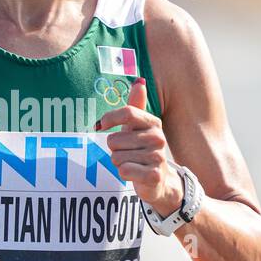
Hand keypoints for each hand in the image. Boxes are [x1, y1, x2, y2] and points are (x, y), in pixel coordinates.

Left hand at [97, 78, 182, 214]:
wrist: (159, 180)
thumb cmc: (142, 149)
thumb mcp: (138, 126)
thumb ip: (135, 105)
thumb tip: (139, 81)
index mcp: (154, 122)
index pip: (126, 113)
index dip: (109, 119)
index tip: (101, 125)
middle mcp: (158, 138)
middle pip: (115, 139)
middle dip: (113, 148)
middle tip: (126, 152)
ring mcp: (157, 157)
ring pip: (116, 157)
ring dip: (118, 162)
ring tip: (131, 163)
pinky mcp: (154, 176)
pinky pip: (124, 170)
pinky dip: (123, 173)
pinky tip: (134, 174)